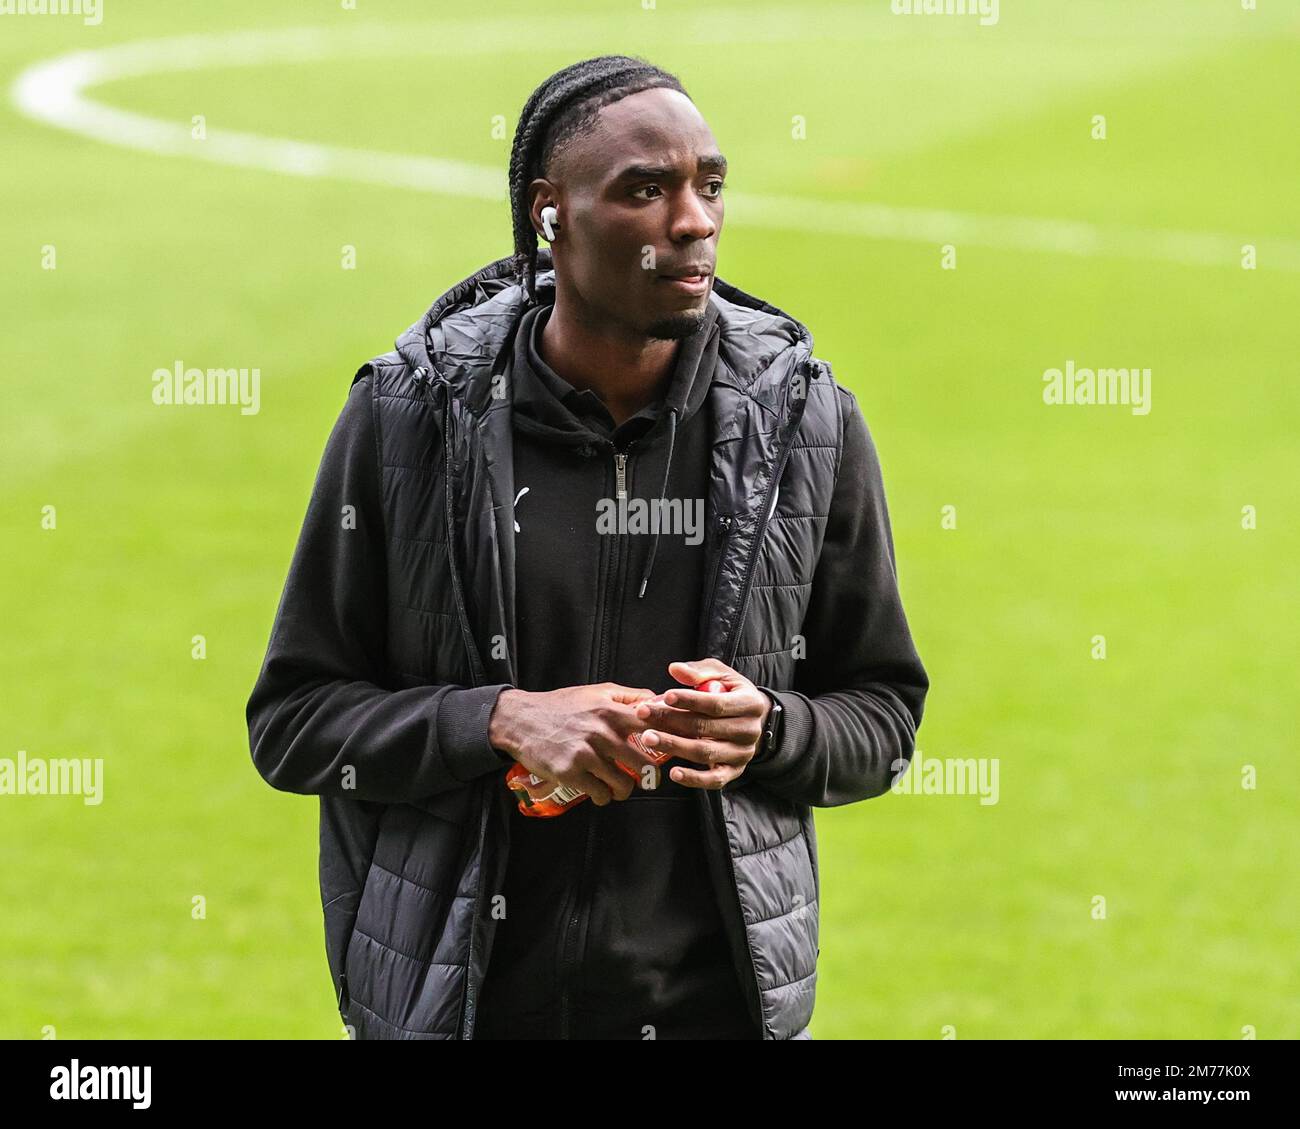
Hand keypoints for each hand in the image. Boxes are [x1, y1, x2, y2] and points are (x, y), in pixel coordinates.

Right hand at [488, 682, 660, 804]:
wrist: (521, 720)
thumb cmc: (561, 706)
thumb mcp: (596, 692)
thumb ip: (629, 696)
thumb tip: (658, 700)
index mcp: (612, 711)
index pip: (654, 726)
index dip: (668, 739)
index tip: (669, 749)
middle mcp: (602, 733)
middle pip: (645, 765)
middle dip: (648, 775)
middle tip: (644, 777)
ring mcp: (586, 755)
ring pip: (624, 784)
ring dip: (624, 789)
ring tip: (620, 786)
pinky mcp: (571, 773)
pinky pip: (601, 795)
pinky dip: (603, 797)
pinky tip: (600, 791)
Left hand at [631, 659, 770, 789]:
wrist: (754, 721)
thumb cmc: (731, 693)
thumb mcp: (722, 675)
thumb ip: (699, 671)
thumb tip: (675, 669)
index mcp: (750, 704)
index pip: (716, 704)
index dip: (690, 700)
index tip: (665, 696)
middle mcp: (749, 731)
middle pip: (706, 728)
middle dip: (672, 721)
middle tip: (644, 715)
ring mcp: (742, 754)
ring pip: (706, 753)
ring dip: (675, 746)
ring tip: (649, 738)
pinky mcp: (734, 772)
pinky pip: (714, 780)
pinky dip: (693, 779)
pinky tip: (673, 772)